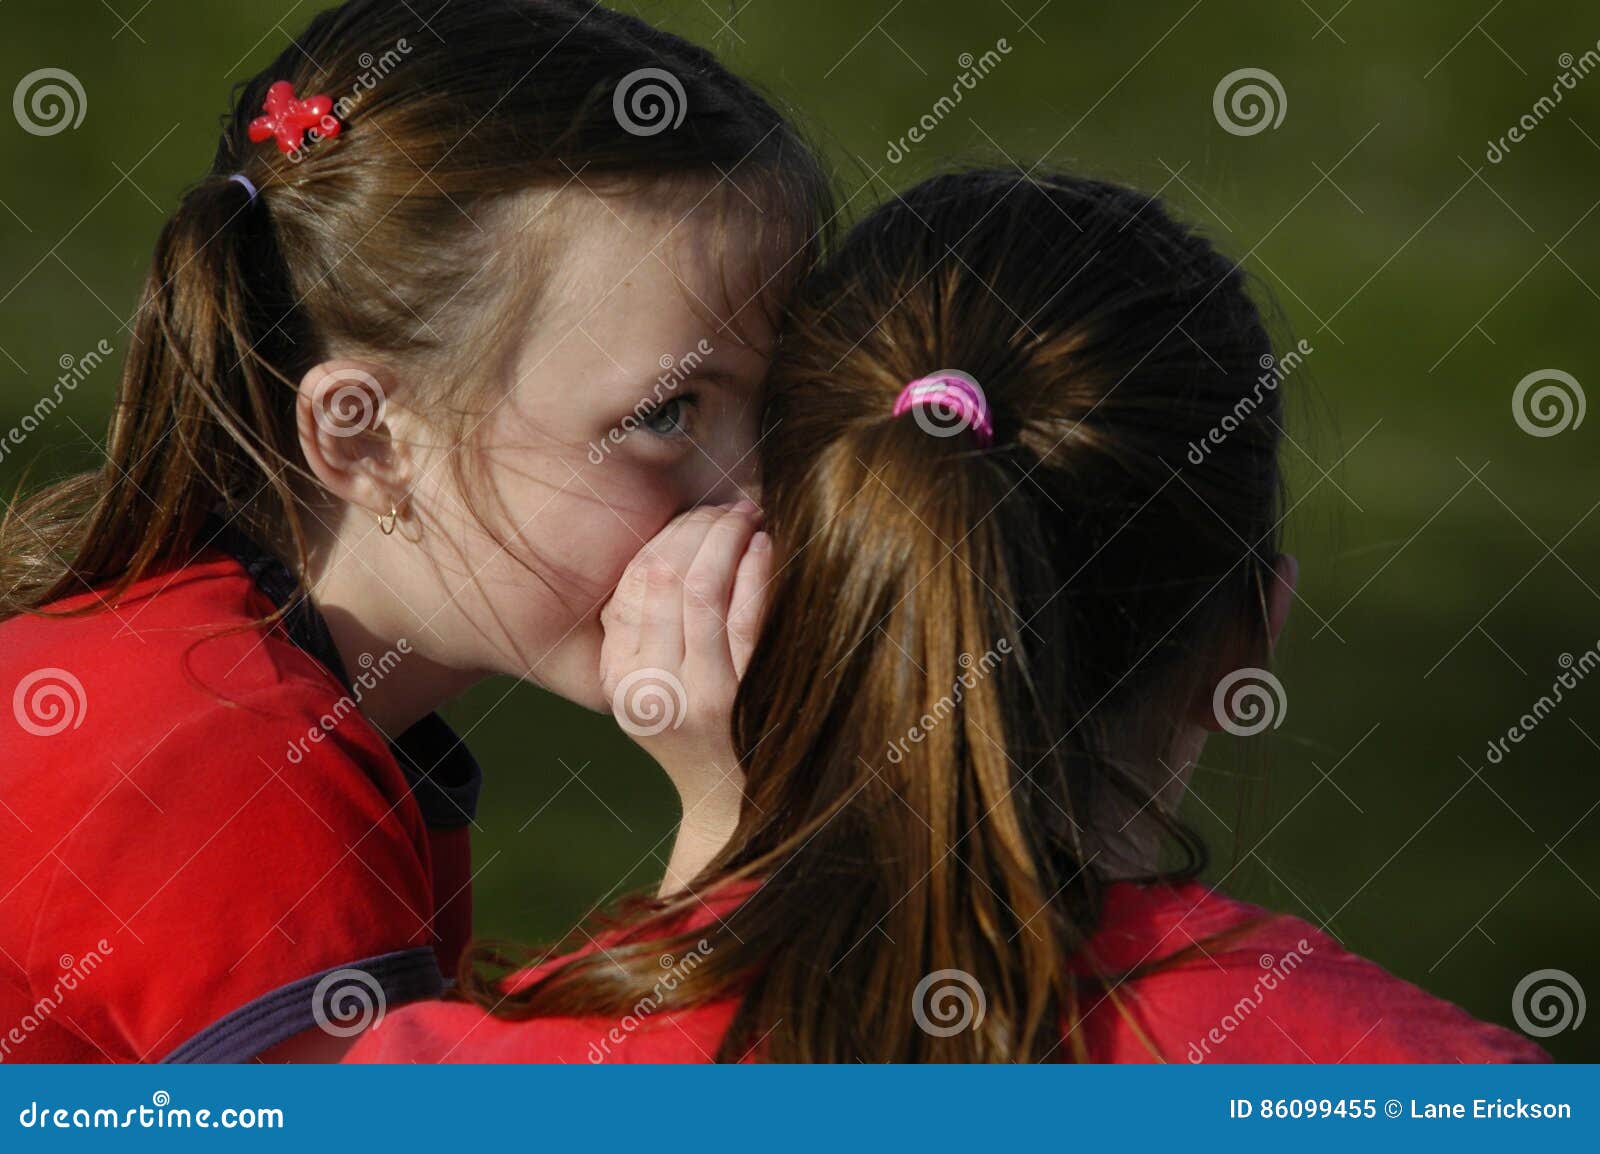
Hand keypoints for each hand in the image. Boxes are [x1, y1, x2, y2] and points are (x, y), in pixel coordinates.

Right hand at [599, 502, 770, 889]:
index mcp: (618, 678)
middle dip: (694, 530)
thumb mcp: (654, 687)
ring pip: (697, 589)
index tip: (692, 515)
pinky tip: (764, 547)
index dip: (663, 539)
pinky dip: (753, 571)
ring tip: (745, 516)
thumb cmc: (701, 735)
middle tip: (725, 507)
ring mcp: (688, 694)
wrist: (734, 805)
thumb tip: (669, 546)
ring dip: (723, 540)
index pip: (630, 585)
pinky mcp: (733, 699)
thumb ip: (648, 629)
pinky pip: (742, 617)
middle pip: (659, 578)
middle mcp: (644, 685)